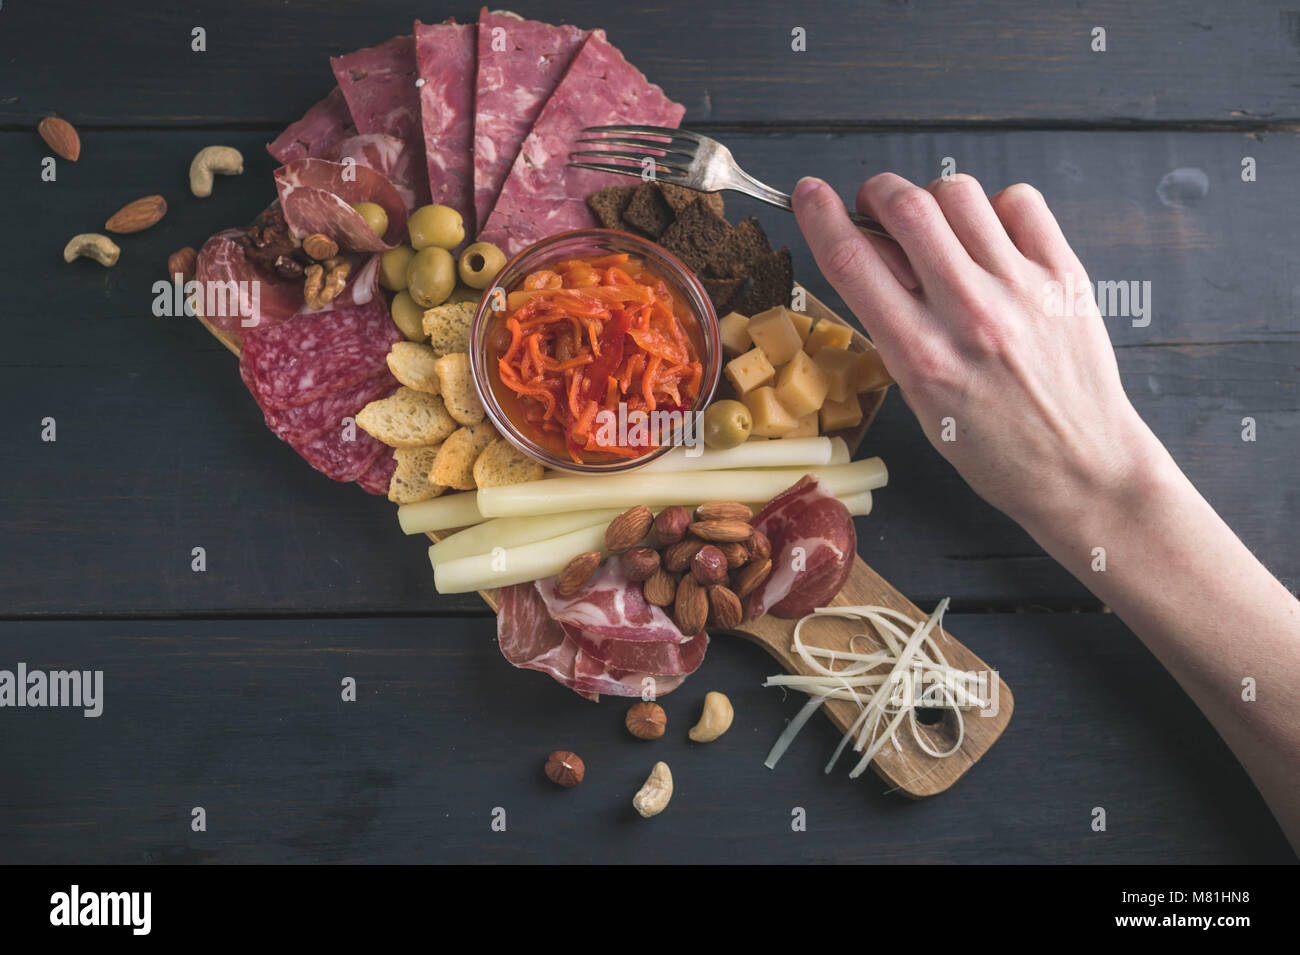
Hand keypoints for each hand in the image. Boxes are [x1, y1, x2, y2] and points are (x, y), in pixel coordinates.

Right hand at [792, 173, 1170, 535]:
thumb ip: (893, 328)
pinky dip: (993, 208)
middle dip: (876, 192)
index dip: (818, 216)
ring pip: (959, 193)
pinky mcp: (1064, 276)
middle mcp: (970, 315)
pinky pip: (1019, 201)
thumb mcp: (920, 401)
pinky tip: (988, 237)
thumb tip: (871, 255)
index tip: (809, 194)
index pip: (853, 261)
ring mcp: (1021, 290)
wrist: (1081, 469)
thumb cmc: (994, 447)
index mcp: (921, 356)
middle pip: (906, 208)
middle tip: (873, 206)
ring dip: (932, 198)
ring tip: (933, 225)